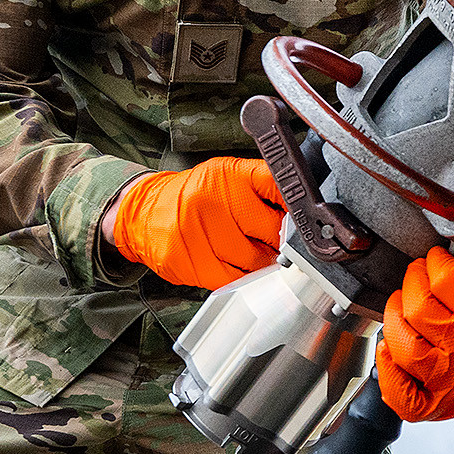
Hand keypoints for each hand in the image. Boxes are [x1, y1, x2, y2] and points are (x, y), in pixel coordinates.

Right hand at [104, 158, 284, 287]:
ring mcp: (196, 231)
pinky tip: (234, 265)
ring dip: (262, 263)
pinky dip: (240, 277)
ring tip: (253, 253)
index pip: (278, 186)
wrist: (144, 211)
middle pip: (272, 232)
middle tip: (282, 244)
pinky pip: (231, 279)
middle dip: (283, 243)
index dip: (299, 209)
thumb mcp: (228, 177)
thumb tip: (302, 217)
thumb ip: (264, 190)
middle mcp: (211, 199)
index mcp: (229, 174)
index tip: (309, 222)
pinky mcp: (185, 259)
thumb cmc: (194, 196)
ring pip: (254, 261)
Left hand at [377, 240, 453, 421]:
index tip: (442, 259)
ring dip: (396, 313)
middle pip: (418, 310)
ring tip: (407, 300)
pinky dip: (389, 372)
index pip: (445, 284)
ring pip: (403, 344)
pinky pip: (403, 398)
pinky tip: (389, 347)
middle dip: (415, 280)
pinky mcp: (436, 401)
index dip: (437, 263)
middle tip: (422, 273)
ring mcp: (452, 383)